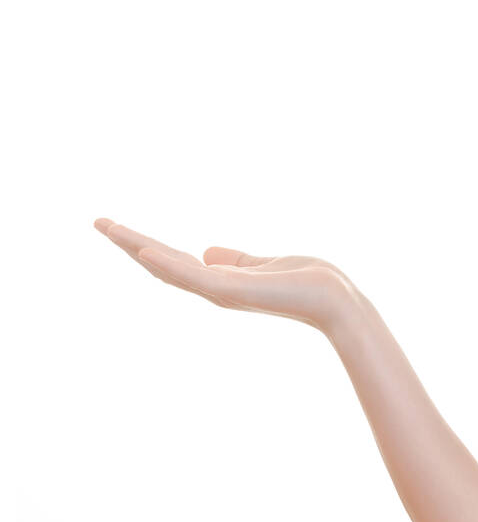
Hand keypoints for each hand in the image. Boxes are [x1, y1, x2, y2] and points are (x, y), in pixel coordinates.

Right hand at [94, 218, 356, 334]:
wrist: (336, 300)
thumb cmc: (309, 283)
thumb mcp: (265, 263)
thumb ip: (235, 260)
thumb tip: (206, 252)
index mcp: (221, 281)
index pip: (173, 261)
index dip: (143, 245)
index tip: (117, 227)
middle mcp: (215, 290)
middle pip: (162, 265)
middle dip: (129, 244)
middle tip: (97, 222)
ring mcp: (222, 292)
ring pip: (170, 269)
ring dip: (137, 247)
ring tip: (109, 227)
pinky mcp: (234, 291)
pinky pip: (194, 277)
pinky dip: (168, 264)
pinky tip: (146, 250)